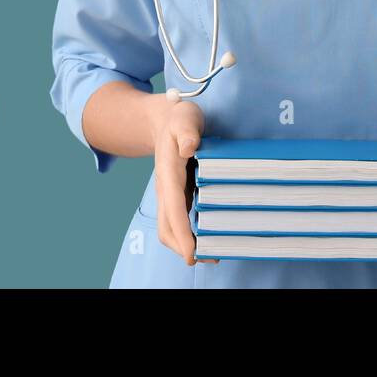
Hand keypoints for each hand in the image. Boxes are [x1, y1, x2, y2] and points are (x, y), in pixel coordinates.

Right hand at [148, 97, 217, 265]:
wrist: (164, 119)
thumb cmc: (178, 119)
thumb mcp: (184, 118)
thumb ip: (187, 132)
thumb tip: (189, 147)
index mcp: (168, 174)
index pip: (173, 209)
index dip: (182, 233)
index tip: (192, 254)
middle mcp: (166, 189)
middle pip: (167, 227)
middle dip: (184, 247)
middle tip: (209, 257)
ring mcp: (170, 194)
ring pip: (171, 227)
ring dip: (186, 244)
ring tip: (212, 252)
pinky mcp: (177, 194)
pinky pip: (179, 219)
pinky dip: (190, 233)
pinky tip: (208, 235)